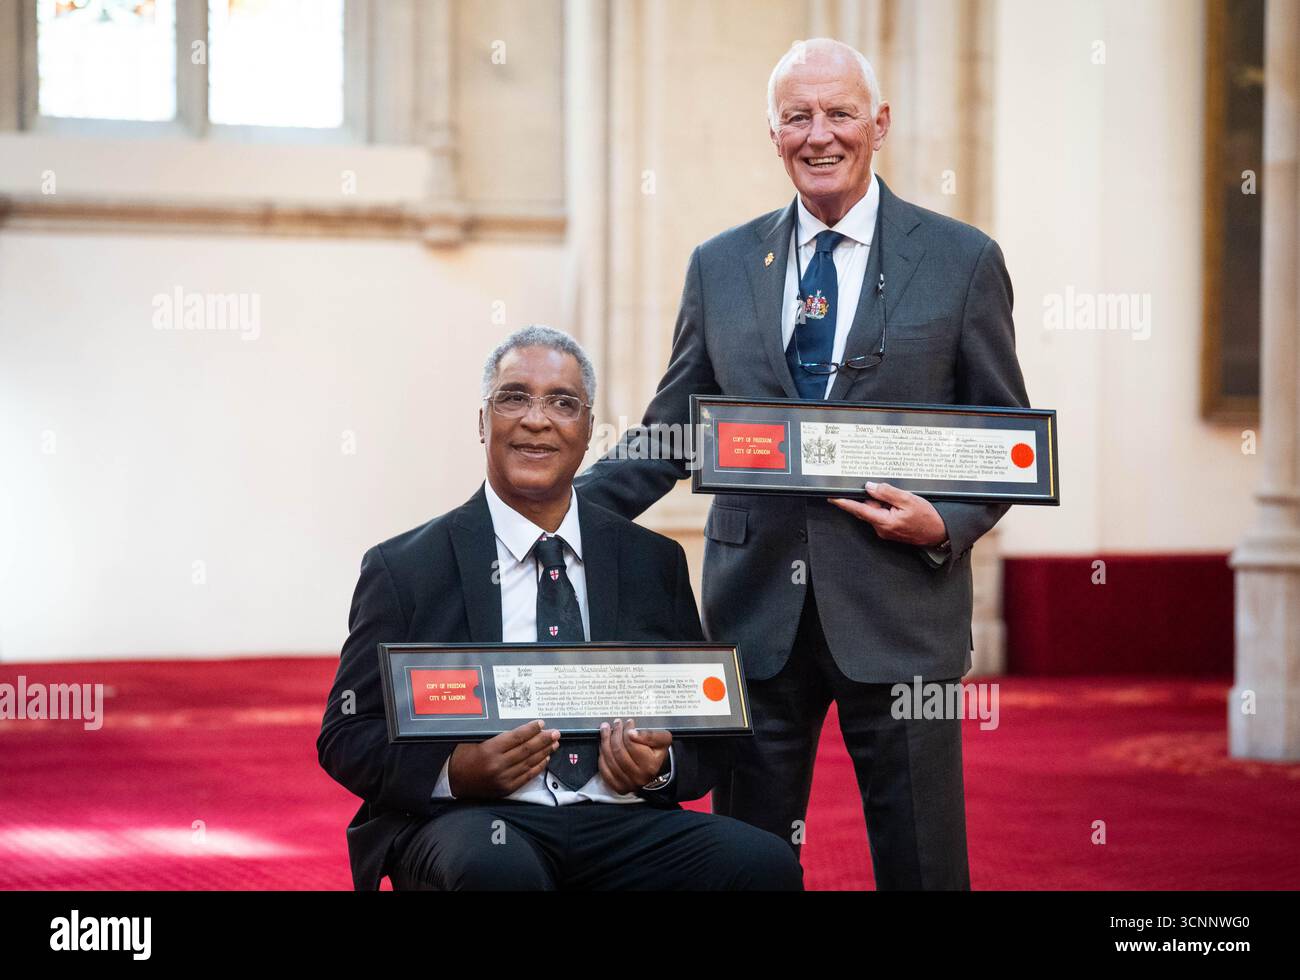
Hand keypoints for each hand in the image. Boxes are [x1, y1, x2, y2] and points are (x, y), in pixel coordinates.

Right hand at [447, 720, 558, 798]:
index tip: (541, 723)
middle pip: (527, 749)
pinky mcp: (506, 789)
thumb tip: (519, 728)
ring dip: (544, 752)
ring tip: (554, 743)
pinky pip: (526, 777)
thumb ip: (494, 735)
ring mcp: (503, 779)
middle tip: (555, 732)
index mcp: (489, 750)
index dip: (531, 729)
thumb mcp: (473, 740)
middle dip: (543, 739)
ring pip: (529, 763)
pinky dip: (538, 767)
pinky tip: (545, 759)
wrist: (452, 781)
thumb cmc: (461, 756)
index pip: (517, 737)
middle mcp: (498, 765)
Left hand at [598, 718, 671, 792]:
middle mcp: (638, 777)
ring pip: (609, 759)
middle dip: (614, 733)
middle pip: (618, 751)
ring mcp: (627, 783)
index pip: (631, 744)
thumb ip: (650, 735)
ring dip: (605, 741)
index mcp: (650, 765)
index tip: (627, 722)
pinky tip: (604, 746)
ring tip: (606, 730)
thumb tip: (632, 733)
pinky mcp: (617, 786)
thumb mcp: (662, 740)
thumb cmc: (656, 753)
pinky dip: (601, 756)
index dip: (626, 730)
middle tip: (616, 723)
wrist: (654, 768)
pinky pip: (604, 769)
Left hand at [828, 481, 947, 546]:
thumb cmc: (927, 518)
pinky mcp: (890, 530)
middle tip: (887, 492)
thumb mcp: (908, 500)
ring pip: (876, 512)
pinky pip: (883, 515)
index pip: (859, 510)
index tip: (832, 498)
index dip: (844, 503)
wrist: (939, 534)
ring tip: (901, 501)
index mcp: (884, 522)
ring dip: (883, 503)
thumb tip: (870, 487)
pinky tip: (901, 506)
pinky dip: (888, 508)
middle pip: (868, 509)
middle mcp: (881, 529)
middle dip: (873, 498)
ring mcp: (885, 531)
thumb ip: (887, 493)